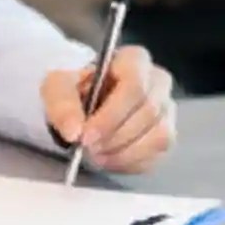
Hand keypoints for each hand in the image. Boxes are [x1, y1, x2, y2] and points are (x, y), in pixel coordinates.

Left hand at [41, 46, 176, 173]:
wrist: (83, 102)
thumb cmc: (75, 88)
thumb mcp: (58, 87)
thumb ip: (62, 104)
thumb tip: (74, 131)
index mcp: (134, 60)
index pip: (135, 86)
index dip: (111, 115)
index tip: (86, 135)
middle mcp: (158, 82)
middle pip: (148, 113)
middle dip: (114, 137)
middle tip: (87, 149)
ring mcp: (167, 110)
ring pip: (158, 137)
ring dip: (123, 153)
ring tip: (96, 155)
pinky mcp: (166, 136)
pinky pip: (157, 156)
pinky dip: (130, 164)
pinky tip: (108, 160)